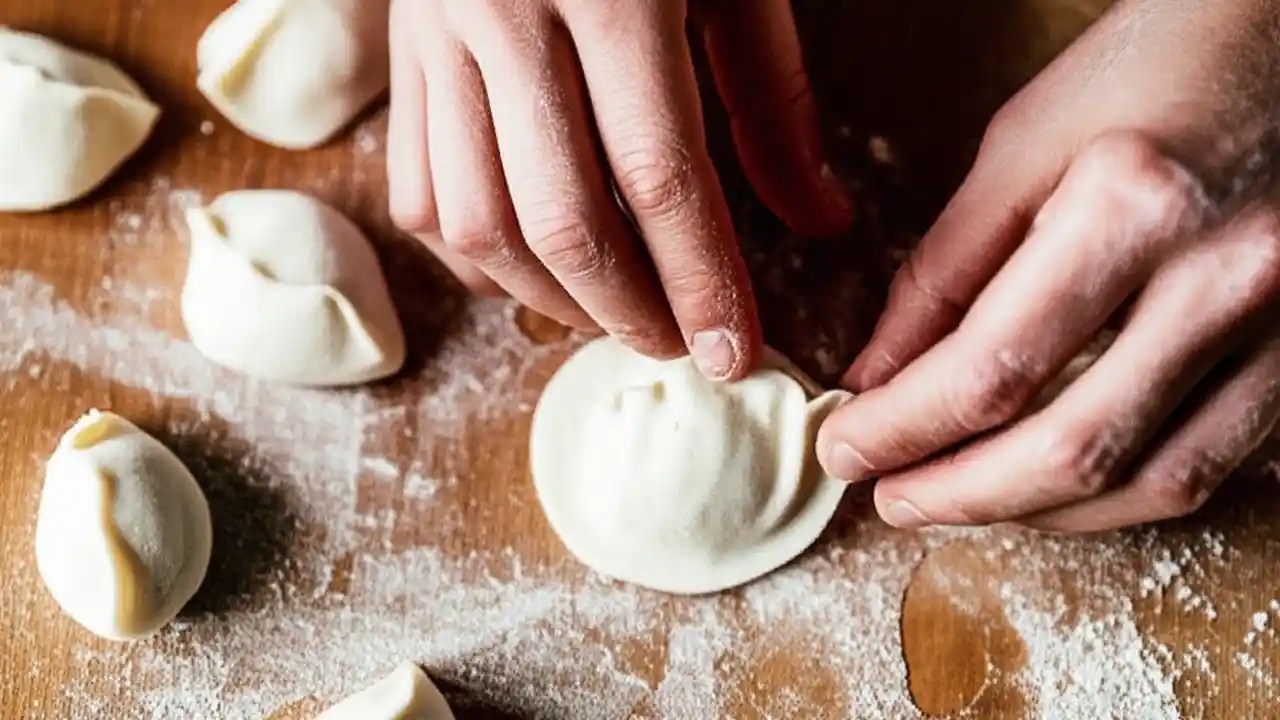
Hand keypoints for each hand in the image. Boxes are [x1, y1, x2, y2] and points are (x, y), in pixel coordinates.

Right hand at [386, 0, 852, 379]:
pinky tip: (535, 270)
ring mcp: (437, 39)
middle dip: (629, 311)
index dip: (703, 283)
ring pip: (479, 223)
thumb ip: (774, 102)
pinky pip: (422, 194)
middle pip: (561, 221)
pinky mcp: (402, 57)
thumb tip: (818, 223)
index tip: (738, 353)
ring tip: (615, 318)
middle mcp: (507, 18)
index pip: (660, 179)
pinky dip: (478, 258)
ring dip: (552, 300)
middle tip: (680, 347)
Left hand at [818, 0, 1279, 531]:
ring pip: (1149, 482)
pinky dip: (1115, 495)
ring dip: (1036, 512)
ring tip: (956, 499)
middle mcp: (1224, 276)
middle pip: (1073, 450)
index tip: (846, 448)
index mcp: (1135, 205)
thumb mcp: (1021, 148)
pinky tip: (1048, 487)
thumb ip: (943, 273)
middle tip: (890, 496)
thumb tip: (877, 377)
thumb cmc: (1153, 65)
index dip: (903, 427)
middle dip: (960, 494)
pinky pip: (1208, 466)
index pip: (992, 367)